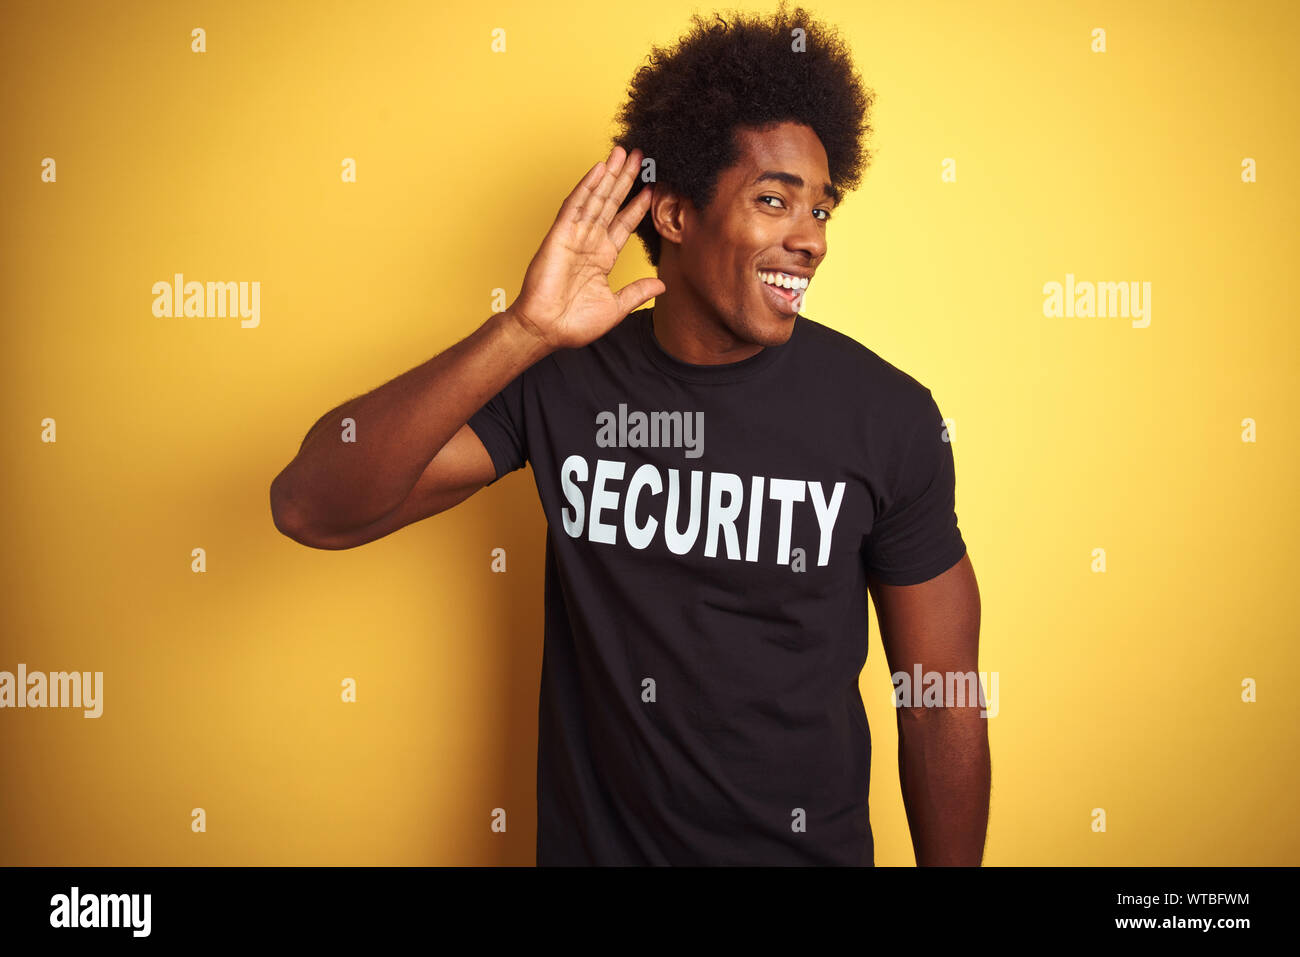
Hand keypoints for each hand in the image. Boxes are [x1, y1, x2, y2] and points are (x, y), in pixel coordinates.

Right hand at [509, 145, 665, 351]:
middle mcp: (589, 243)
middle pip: (611, 203)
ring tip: (623, 152)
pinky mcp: (560, 235)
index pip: (623, 225)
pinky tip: (599, 169)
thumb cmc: (574, 324)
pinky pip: (575, 205)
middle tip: (640, 156)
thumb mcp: (616, 307)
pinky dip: (587, 186)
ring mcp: (574, 236)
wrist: (547, 330)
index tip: (652, 188)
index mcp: (602, 258)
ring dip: (609, 175)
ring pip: (595, 198)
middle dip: (625, 180)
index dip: (637, 206)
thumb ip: (638, 293)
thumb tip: (662, 285)